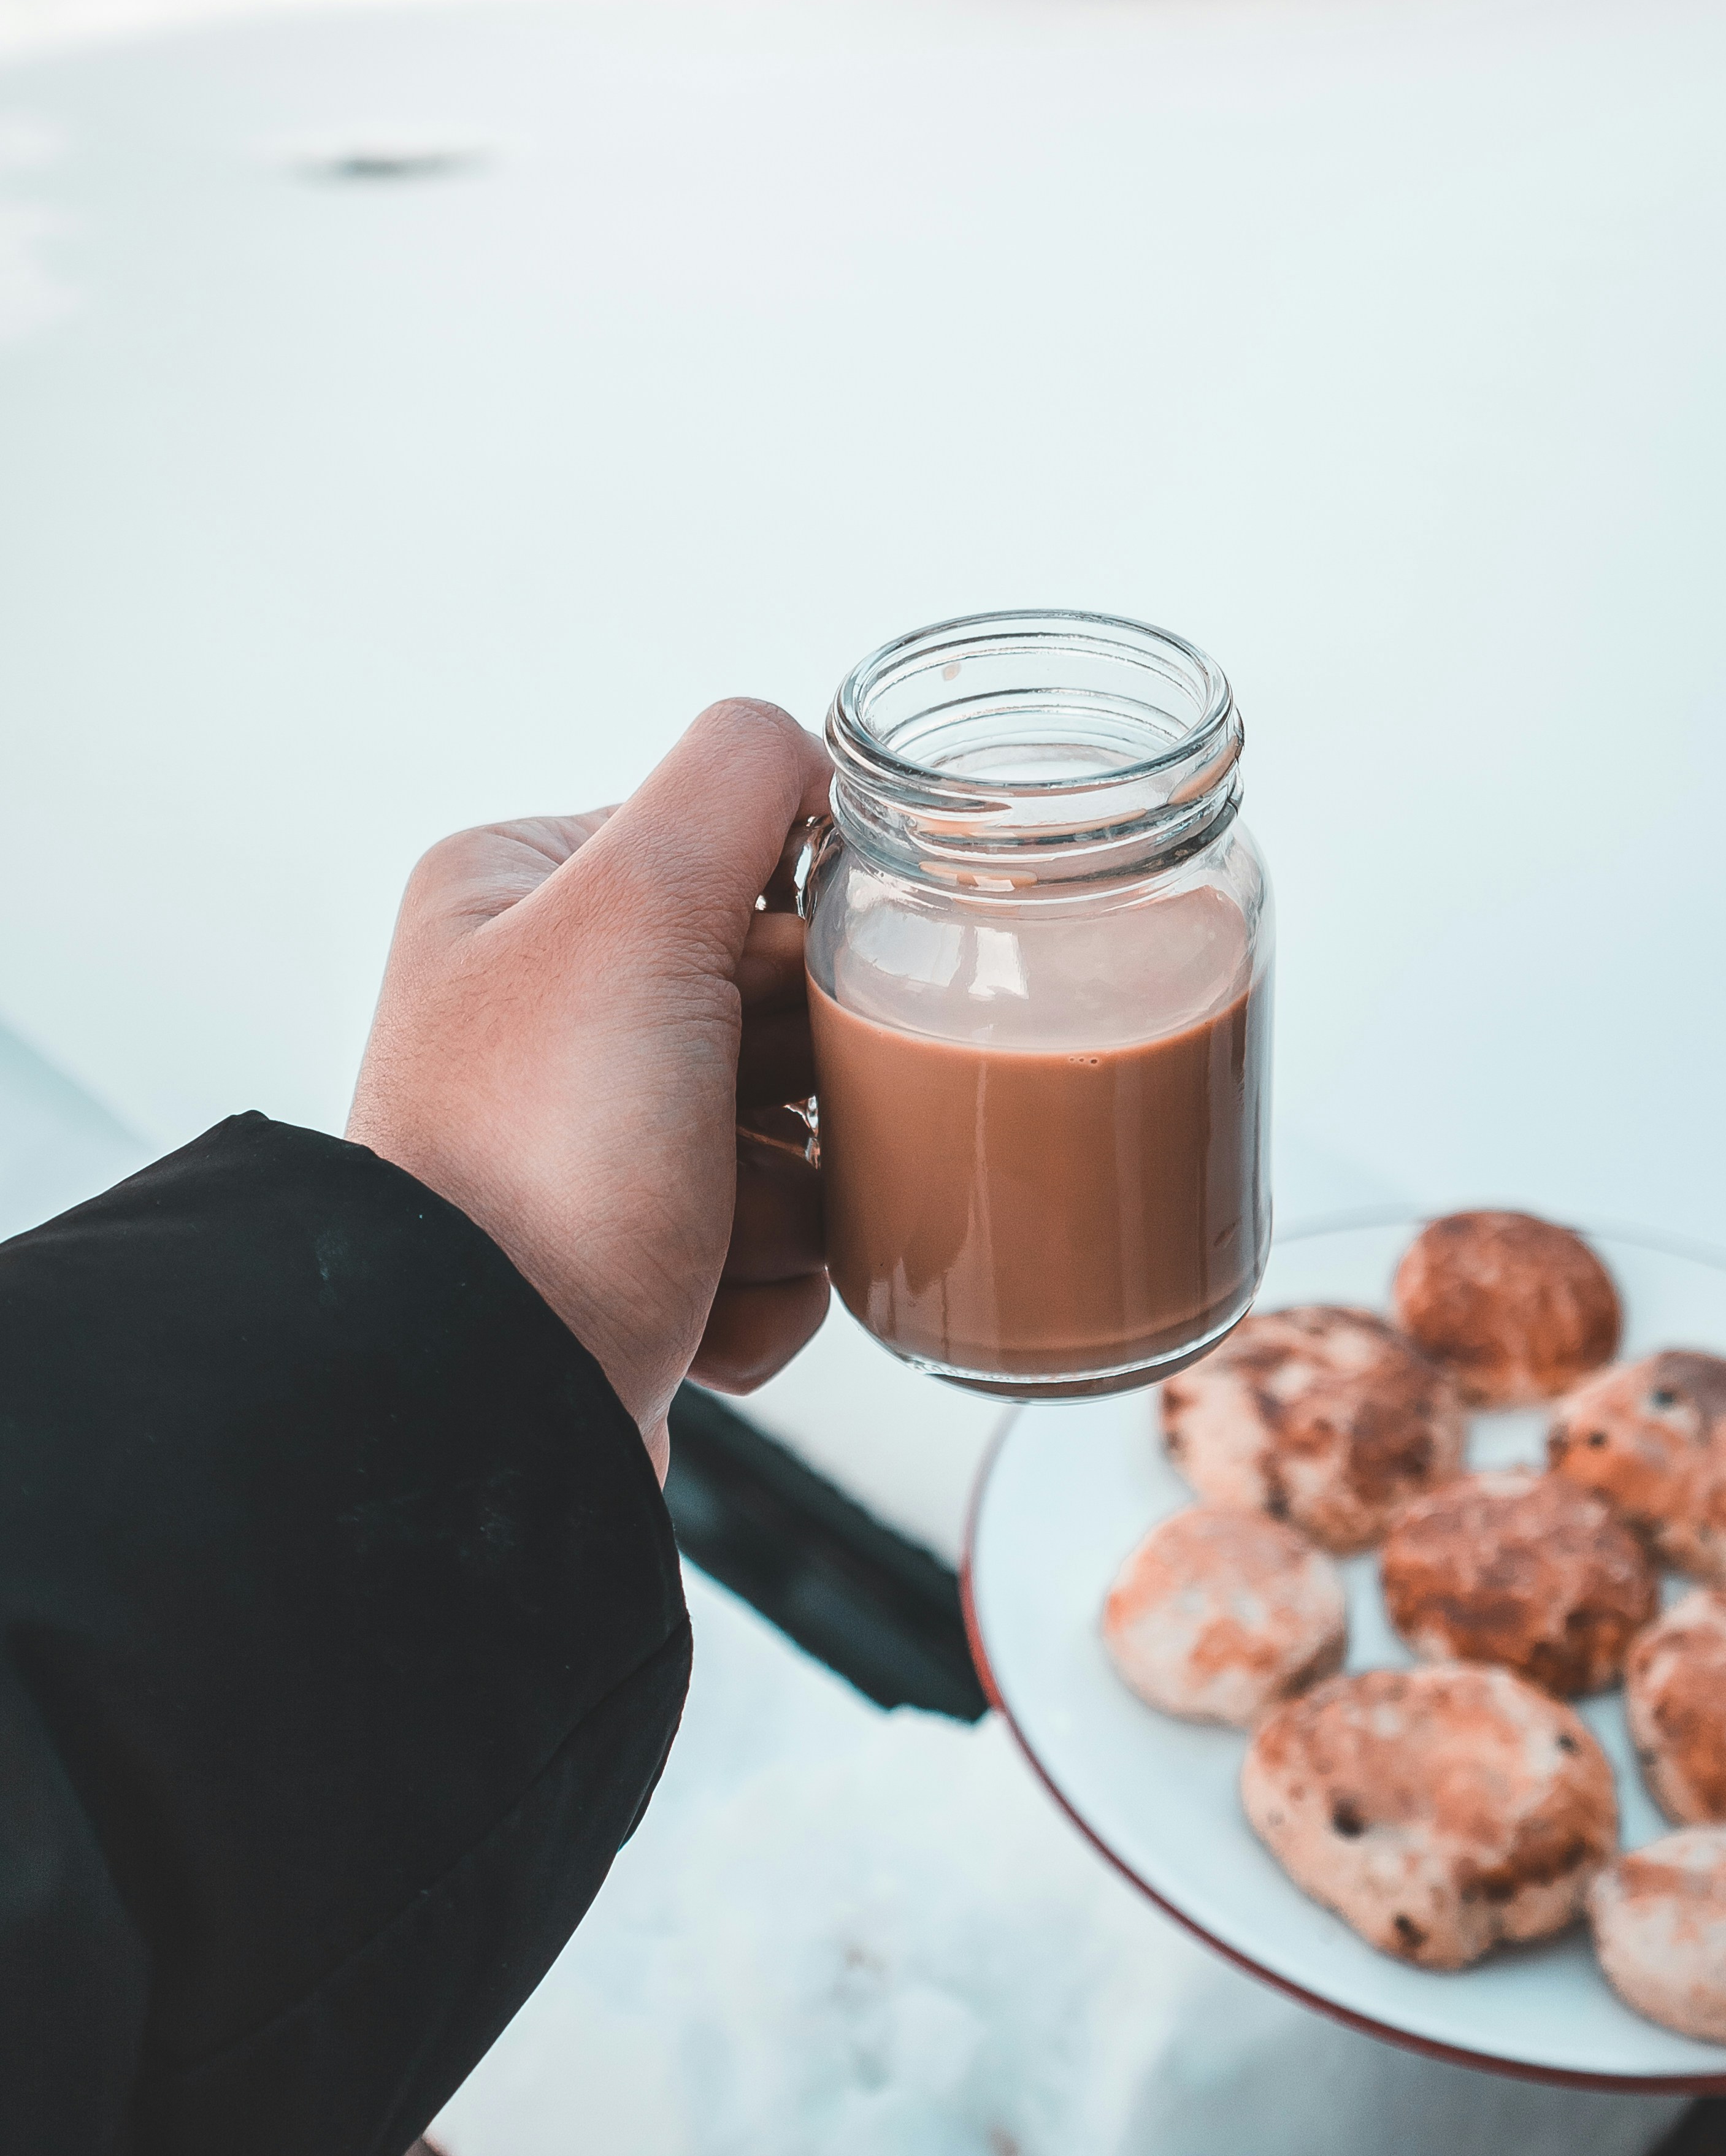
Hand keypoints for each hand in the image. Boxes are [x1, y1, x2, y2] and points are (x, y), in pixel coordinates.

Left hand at [346, 699, 829, 1478]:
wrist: (483, 1403)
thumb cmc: (540, 1158)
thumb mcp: (633, 908)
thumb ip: (735, 779)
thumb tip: (812, 753)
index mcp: (522, 898)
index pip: (735, 855)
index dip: (790, 934)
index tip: (761, 998)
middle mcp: (544, 1011)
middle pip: (788, 1005)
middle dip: (805, 1083)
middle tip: (729, 1120)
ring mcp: (590, 1146)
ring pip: (804, 1137)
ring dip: (794, 1201)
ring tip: (697, 1236)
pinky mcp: (636, 1265)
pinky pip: (785, 1253)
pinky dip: (764, 1289)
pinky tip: (687, 1306)